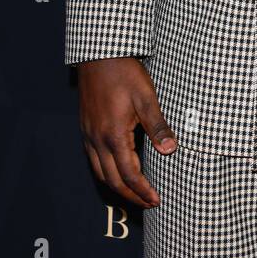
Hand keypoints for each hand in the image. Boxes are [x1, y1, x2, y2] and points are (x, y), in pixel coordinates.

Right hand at [77, 57, 176, 207]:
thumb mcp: (146, 97)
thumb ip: (158, 125)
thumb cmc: (125, 73)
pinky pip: (93, 160)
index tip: (156, 200)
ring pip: (99, 172)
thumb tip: (171, 150)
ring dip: (117, 187)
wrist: (99, 54)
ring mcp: (88, 135)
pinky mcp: (86, 128)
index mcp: (113, 135)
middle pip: (112, 180)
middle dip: (131, 195)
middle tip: (148, 203)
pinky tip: (118, 170)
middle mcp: (97, 139)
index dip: (143, 191)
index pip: (129, 174)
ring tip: (135, 193)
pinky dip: (106, 173)